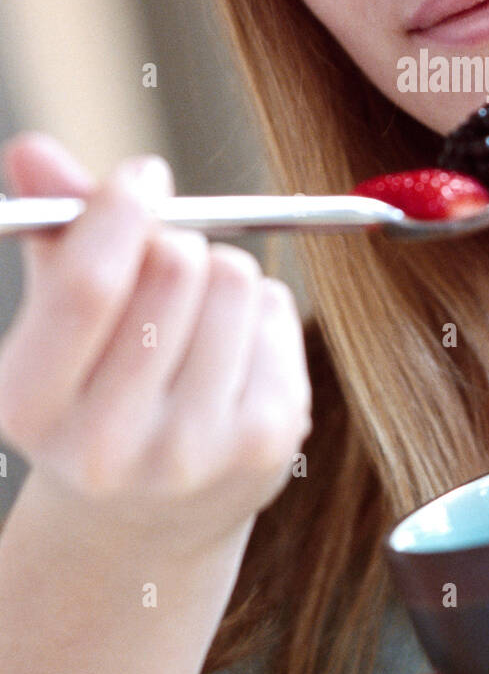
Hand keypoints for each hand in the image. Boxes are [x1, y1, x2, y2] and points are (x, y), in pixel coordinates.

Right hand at [0, 132, 311, 552]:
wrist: (143, 522)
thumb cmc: (94, 392)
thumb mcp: (53, 324)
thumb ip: (51, 234)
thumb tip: (31, 151)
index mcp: (28, 406)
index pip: (89, 286)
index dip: (121, 209)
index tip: (142, 176)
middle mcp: (106, 445)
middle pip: (174, 266)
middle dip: (172, 241)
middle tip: (163, 264)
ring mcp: (193, 452)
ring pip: (234, 279)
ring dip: (217, 275)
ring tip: (192, 324)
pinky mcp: (265, 442)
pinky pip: (275, 310)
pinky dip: (256, 311)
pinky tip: (228, 359)